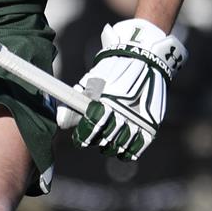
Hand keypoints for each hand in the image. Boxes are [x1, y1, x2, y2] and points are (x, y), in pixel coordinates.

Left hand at [59, 19, 185, 160]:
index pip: (92, 126)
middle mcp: (122, 111)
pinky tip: (121, 149)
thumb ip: (75, 103)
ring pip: (119, 146)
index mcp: (105, 100)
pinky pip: (137, 148)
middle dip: (96, 141)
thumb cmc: (111, 72)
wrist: (143, 58)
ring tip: (107, 143)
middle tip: (93, 140)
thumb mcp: (92, 83)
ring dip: (110, 148)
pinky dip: (128, 152)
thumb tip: (60, 122)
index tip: (80, 140)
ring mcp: (138, 119)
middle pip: (104, 139)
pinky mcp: (151, 124)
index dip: (83, 137)